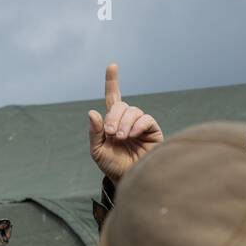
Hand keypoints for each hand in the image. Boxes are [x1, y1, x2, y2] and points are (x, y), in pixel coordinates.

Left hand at [88, 63, 162, 183]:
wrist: (128, 180)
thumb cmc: (113, 167)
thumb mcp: (98, 151)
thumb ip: (94, 133)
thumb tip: (92, 112)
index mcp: (113, 122)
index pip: (113, 98)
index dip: (112, 82)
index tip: (112, 66)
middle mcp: (127, 120)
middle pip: (121, 105)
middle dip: (114, 117)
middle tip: (110, 134)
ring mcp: (140, 125)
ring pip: (133, 111)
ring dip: (124, 123)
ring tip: (121, 138)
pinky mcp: (153, 131)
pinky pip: (146, 119)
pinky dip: (137, 124)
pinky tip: (132, 134)